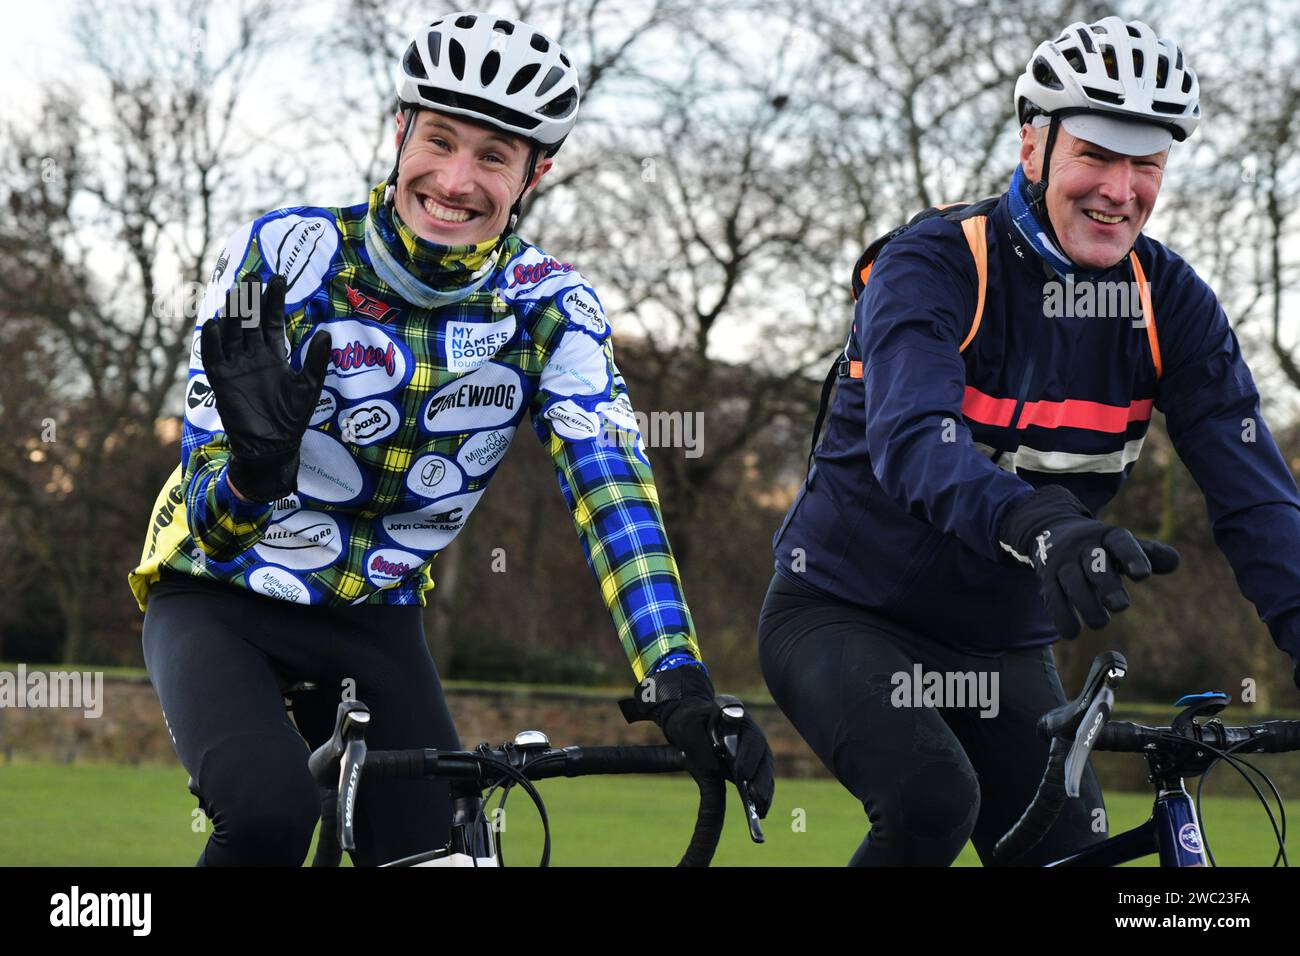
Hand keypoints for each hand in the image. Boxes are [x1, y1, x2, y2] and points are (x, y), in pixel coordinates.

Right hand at [200, 273, 331, 502]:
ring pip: (231, 334)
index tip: (278, 279)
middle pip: (250, 321)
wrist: (272, 446)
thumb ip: (315, 360)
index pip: (272, 321)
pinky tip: (213, 324)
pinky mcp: (220, 380)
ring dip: (232, 314)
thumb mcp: (309, 386)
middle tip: (252, 277)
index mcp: (274, 354)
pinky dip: (212, 342)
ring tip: (235, 293)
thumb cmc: (292, 418)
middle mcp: (253, 355)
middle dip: (250, 300)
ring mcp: (235, 366)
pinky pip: (213, 357)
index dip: (274, 301)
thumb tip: (327, 333)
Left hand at [621, 665, 774, 817]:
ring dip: (764, 791)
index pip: (750, 737)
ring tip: (760, 811)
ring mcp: (753, 749)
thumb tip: (713, 771)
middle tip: (756, 798)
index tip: (741, 773)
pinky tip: (760, 812)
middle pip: (763, 756)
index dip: (748, 756)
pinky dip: (762, 796)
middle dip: (761, 778)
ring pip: (764, 770)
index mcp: (738, 719)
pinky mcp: (750, 765)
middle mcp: (750, 734)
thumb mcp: (688, 727)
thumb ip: (700, 745)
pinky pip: (760, 780)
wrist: (689, 721)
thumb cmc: (689, 721)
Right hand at [998, 485, 1178, 639]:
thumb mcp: (1122, 543)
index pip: (1121, 542)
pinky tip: (1072, 633)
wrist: (1050, 530)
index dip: (1132, 557)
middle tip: (1121, 607)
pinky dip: (1061, 615)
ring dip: (1085, 603)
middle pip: (1095, 563)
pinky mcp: (1047, 578)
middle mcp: (1084, 547)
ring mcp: (1063, 562)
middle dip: (1106, 584)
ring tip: (1100, 623)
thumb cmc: (1100, 546)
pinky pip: (1052, 596)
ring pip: (1072, 581)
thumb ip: (1151, 554)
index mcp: (1108, 536)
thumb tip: (1173, 562)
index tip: (1143, 575)